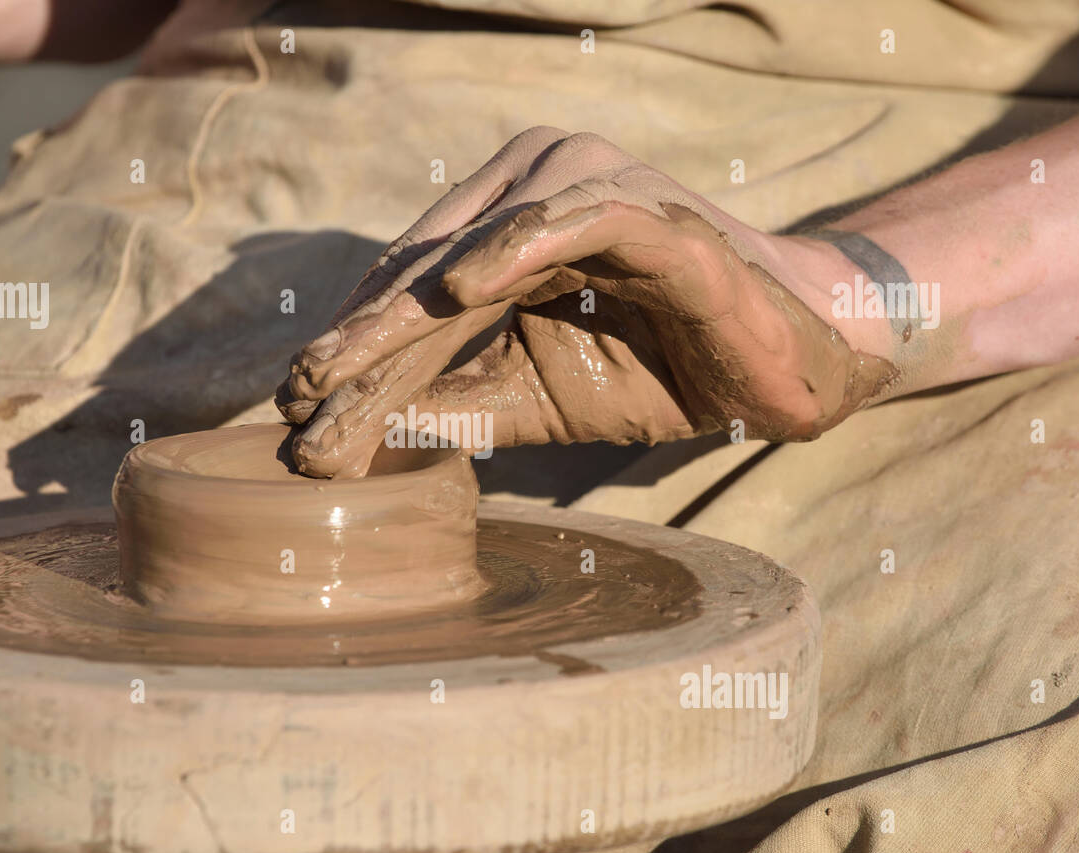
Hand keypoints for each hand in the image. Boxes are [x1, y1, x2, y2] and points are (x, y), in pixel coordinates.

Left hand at [277, 127, 896, 477]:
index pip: (412, 293)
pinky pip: (572, 220)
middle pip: (427, 270)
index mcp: (504, 227)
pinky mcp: (650, 211)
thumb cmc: (658, 369)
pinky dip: (516, 248)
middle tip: (299, 401)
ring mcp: (591, 188)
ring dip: (407, 314)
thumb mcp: (534, 399)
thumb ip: (455, 404)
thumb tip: (363, 437)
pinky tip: (456, 292)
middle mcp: (535, 188)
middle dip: (359, 343)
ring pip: (476, 249)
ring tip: (344, 369)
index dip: (353, 352)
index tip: (296, 416)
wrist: (782, 365)